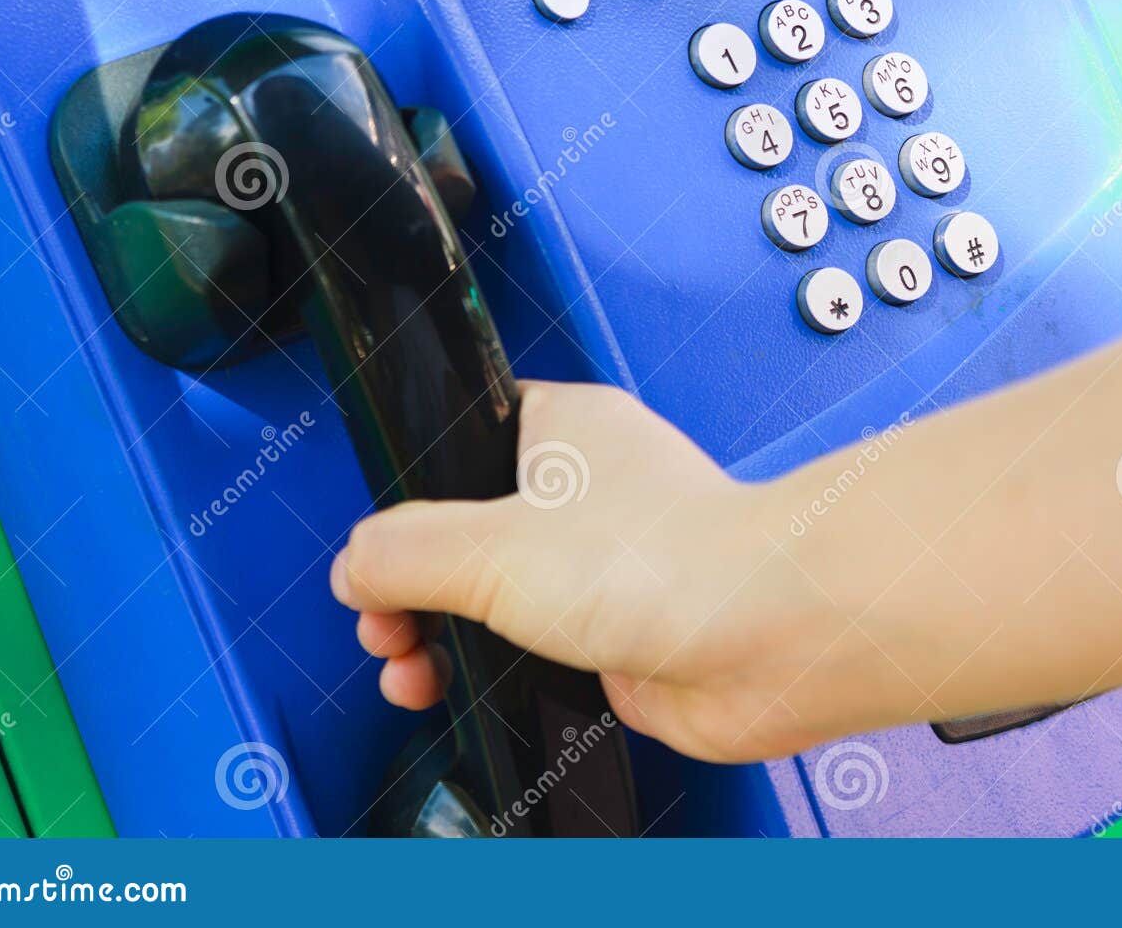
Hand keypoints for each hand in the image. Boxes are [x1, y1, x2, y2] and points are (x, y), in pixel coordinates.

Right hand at [329, 381, 892, 762]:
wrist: (766, 641)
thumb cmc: (669, 562)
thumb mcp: (490, 547)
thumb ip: (402, 553)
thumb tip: (356, 565)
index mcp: (564, 430)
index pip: (461, 441)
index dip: (410, 496)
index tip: (377, 545)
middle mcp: (589, 494)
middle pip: (466, 534)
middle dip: (411, 586)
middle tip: (384, 621)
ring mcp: (606, 568)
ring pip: (497, 599)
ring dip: (442, 637)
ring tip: (411, 669)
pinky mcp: (620, 635)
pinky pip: (534, 651)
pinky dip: (495, 675)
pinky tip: (465, 691)